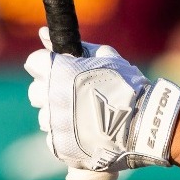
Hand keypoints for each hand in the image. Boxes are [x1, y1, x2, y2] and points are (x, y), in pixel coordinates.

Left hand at [25, 28, 179, 179]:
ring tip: (87, 117)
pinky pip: (54, 139)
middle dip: (51, 92)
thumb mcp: (107, 58)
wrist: (144, 124)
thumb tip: (44, 34)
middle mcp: (50, 97)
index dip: (49, 65)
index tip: (62, 70)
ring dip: (60, 116)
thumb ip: (76, 47)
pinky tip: (87, 134)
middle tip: (75, 95)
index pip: (35, 63)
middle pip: (35, 92)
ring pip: (45, 118)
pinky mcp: (60, 146)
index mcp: (59, 71)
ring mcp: (54, 123)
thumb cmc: (127, 86)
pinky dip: (67, 137)